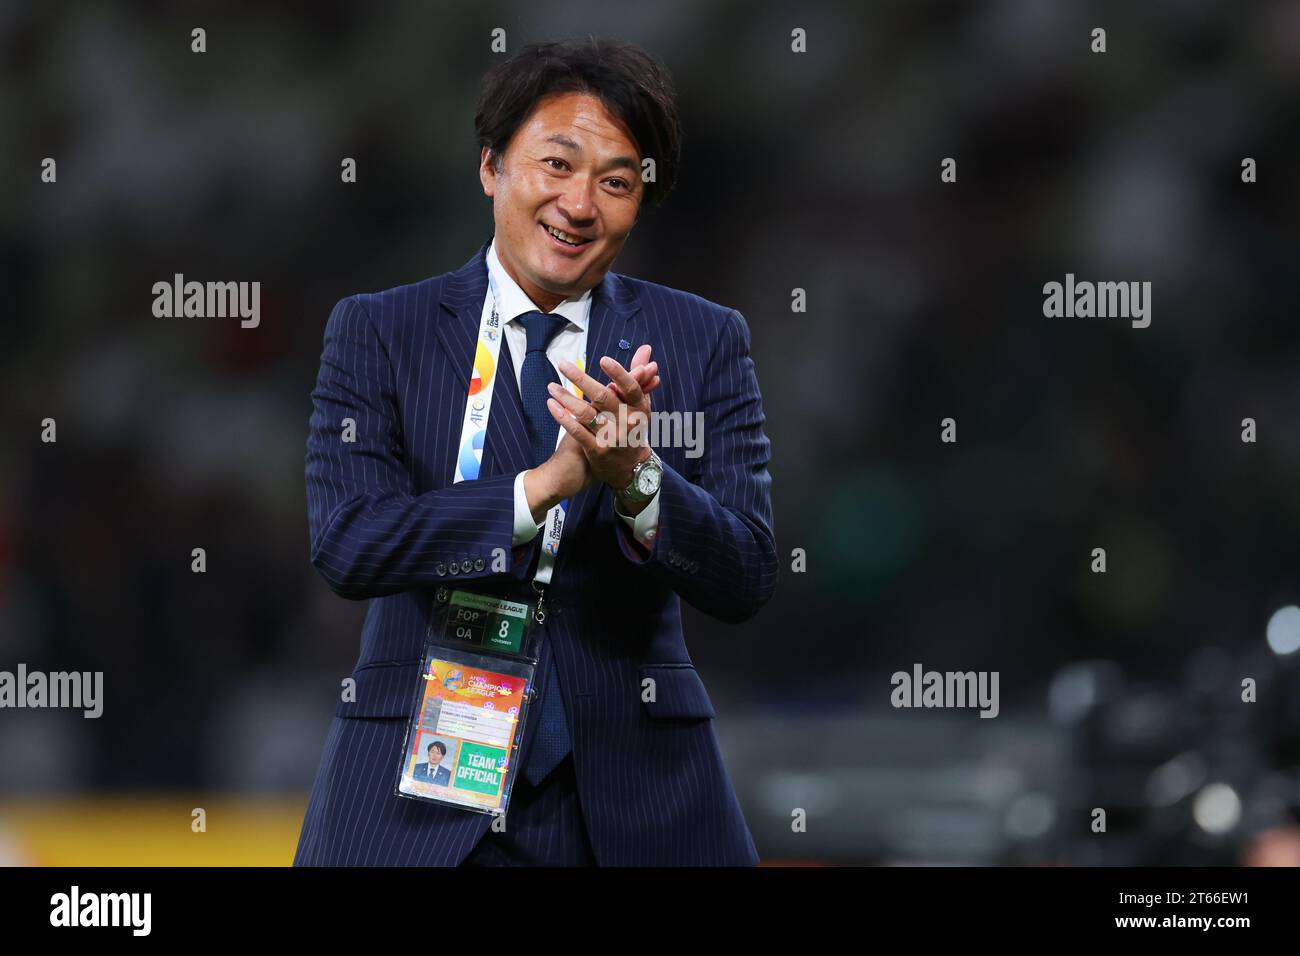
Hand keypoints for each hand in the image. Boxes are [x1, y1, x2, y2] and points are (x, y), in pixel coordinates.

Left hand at [524, 354, 658, 520]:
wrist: (631, 467)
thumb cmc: (633, 427)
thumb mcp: (640, 403)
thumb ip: (640, 375)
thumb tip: (646, 349)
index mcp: (639, 408)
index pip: (631, 388)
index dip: (618, 373)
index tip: (602, 360)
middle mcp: (626, 423)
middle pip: (603, 397)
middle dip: (581, 379)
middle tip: (563, 365)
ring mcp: (611, 438)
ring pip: (587, 414)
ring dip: (566, 398)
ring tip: (551, 386)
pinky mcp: (597, 451)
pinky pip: (577, 431)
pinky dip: (563, 417)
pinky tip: (552, 405)